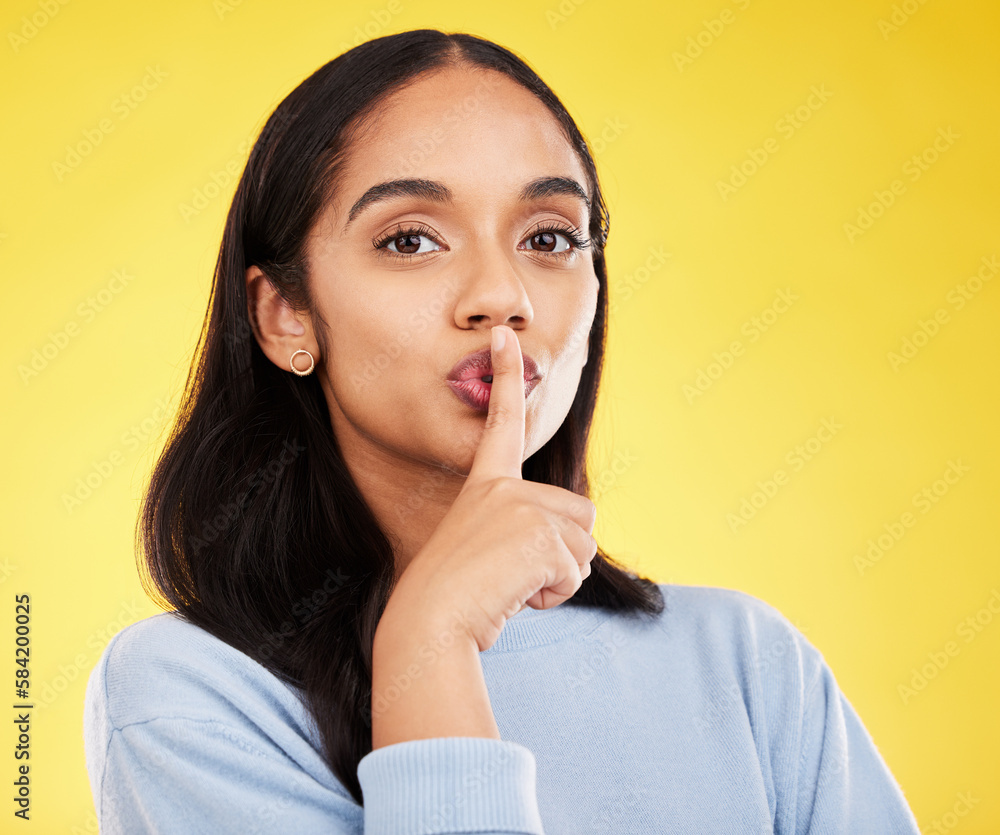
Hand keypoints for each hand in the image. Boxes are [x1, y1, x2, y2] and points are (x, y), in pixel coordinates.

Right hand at [388, 325, 597, 652]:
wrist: (428, 625)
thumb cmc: (454, 599)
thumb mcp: (486, 550)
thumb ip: (521, 532)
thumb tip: (578, 544)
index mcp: (486, 485)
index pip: (502, 423)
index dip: (505, 377)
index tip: (503, 337)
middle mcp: (505, 488)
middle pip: (581, 513)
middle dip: (566, 551)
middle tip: (516, 572)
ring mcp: (522, 507)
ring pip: (585, 545)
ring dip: (560, 576)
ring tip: (512, 585)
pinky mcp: (539, 535)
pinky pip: (576, 572)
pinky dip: (555, 596)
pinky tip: (516, 596)